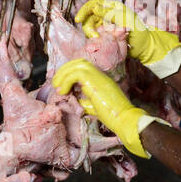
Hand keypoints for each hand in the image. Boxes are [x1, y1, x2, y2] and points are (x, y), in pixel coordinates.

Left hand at [52, 58, 166, 157]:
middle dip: (64, 70)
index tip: (61, 84)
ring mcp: (99, 77)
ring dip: (63, 74)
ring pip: (77, 65)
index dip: (69, 72)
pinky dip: (66, 81)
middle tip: (56, 83)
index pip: (83, 66)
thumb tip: (73, 99)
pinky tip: (63, 92)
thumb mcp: (94, 107)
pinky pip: (76, 74)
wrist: (125, 119)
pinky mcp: (95, 83)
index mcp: (100, 79)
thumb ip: (84, 101)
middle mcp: (100, 75)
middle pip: (79, 62)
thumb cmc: (113, 116)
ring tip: (57, 87)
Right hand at [74, 0, 180, 77]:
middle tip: (94, 37)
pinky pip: (95, 36)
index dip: (84, 11)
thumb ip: (110, 13)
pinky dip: (96, 40)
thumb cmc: (139, 31)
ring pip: (90, 28)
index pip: (93, 4)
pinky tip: (101, 43)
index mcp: (113, 7)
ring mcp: (105, 26)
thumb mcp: (125, 20)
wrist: (145, 47)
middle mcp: (107, 15)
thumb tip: (94, 7)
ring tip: (100, 40)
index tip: (78, 20)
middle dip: (88, 27)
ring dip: (92, 35)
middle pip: (89, 17)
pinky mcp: (104, 36)